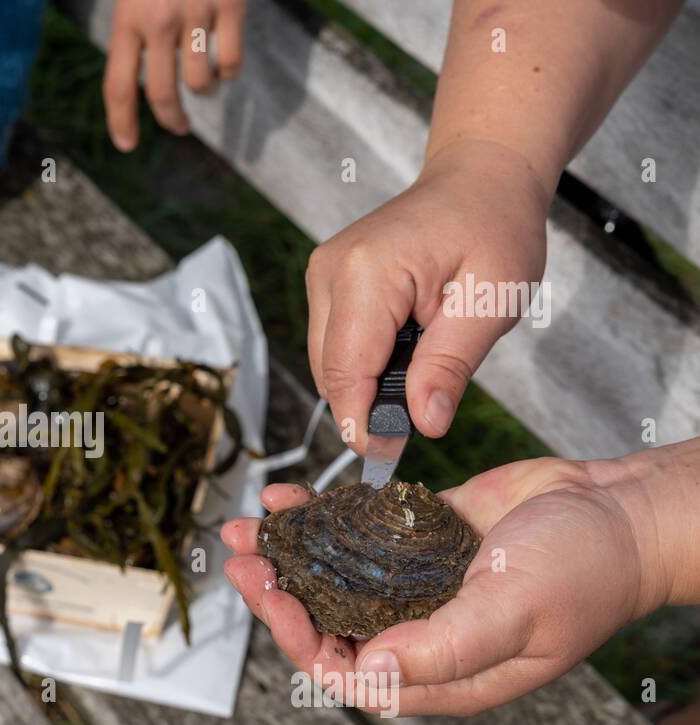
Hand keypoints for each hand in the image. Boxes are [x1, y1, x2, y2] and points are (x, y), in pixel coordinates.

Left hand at [104, 0, 245, 150]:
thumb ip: (133, 35)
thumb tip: (138, 89)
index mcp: (127, 19)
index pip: (119, 86)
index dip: (121, 122)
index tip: (126, 145)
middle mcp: (158, 19)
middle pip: (162, 94)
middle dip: (172, 120)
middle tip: (180, 126)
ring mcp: (195, 11)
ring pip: (200, 83)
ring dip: (204, 91)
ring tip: (205, 81)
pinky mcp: (229, 5)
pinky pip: (230, 63)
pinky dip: (228, 72)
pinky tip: (223, 64)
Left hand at [220, 455, 672, 715]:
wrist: (620, 510)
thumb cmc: (584, 572)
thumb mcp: (511, 613)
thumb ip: (439, 647)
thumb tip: (364, 671)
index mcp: (437, 670)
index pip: (345, 671)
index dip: (298, 638)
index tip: (270, 595)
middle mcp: (418, 630)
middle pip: (327, 622)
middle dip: (279, 592)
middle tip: (240, 557)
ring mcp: (416, 583)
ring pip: (335, 576)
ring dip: (290, 554)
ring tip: (248, 527)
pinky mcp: (420, 539)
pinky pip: (359, 533)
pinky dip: (324, 517)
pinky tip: (291, 497)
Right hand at [306, 140, 549, 452]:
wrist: (481, 177)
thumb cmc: (495, 227)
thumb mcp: (492, 302)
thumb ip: (451, 366)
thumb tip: (423, 425)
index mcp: (367, 274)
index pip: (346, 372)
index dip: (363, 422)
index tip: (389, 455)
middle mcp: (329, 272)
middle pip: (329, 373)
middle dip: (368, 405)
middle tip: (424, 412)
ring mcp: (321, 275)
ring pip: (327, 363)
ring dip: (368, 383)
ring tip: (423, 366)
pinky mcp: (325, 281)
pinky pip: (334, 344)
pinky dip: (365, 362)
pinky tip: (406, 348)